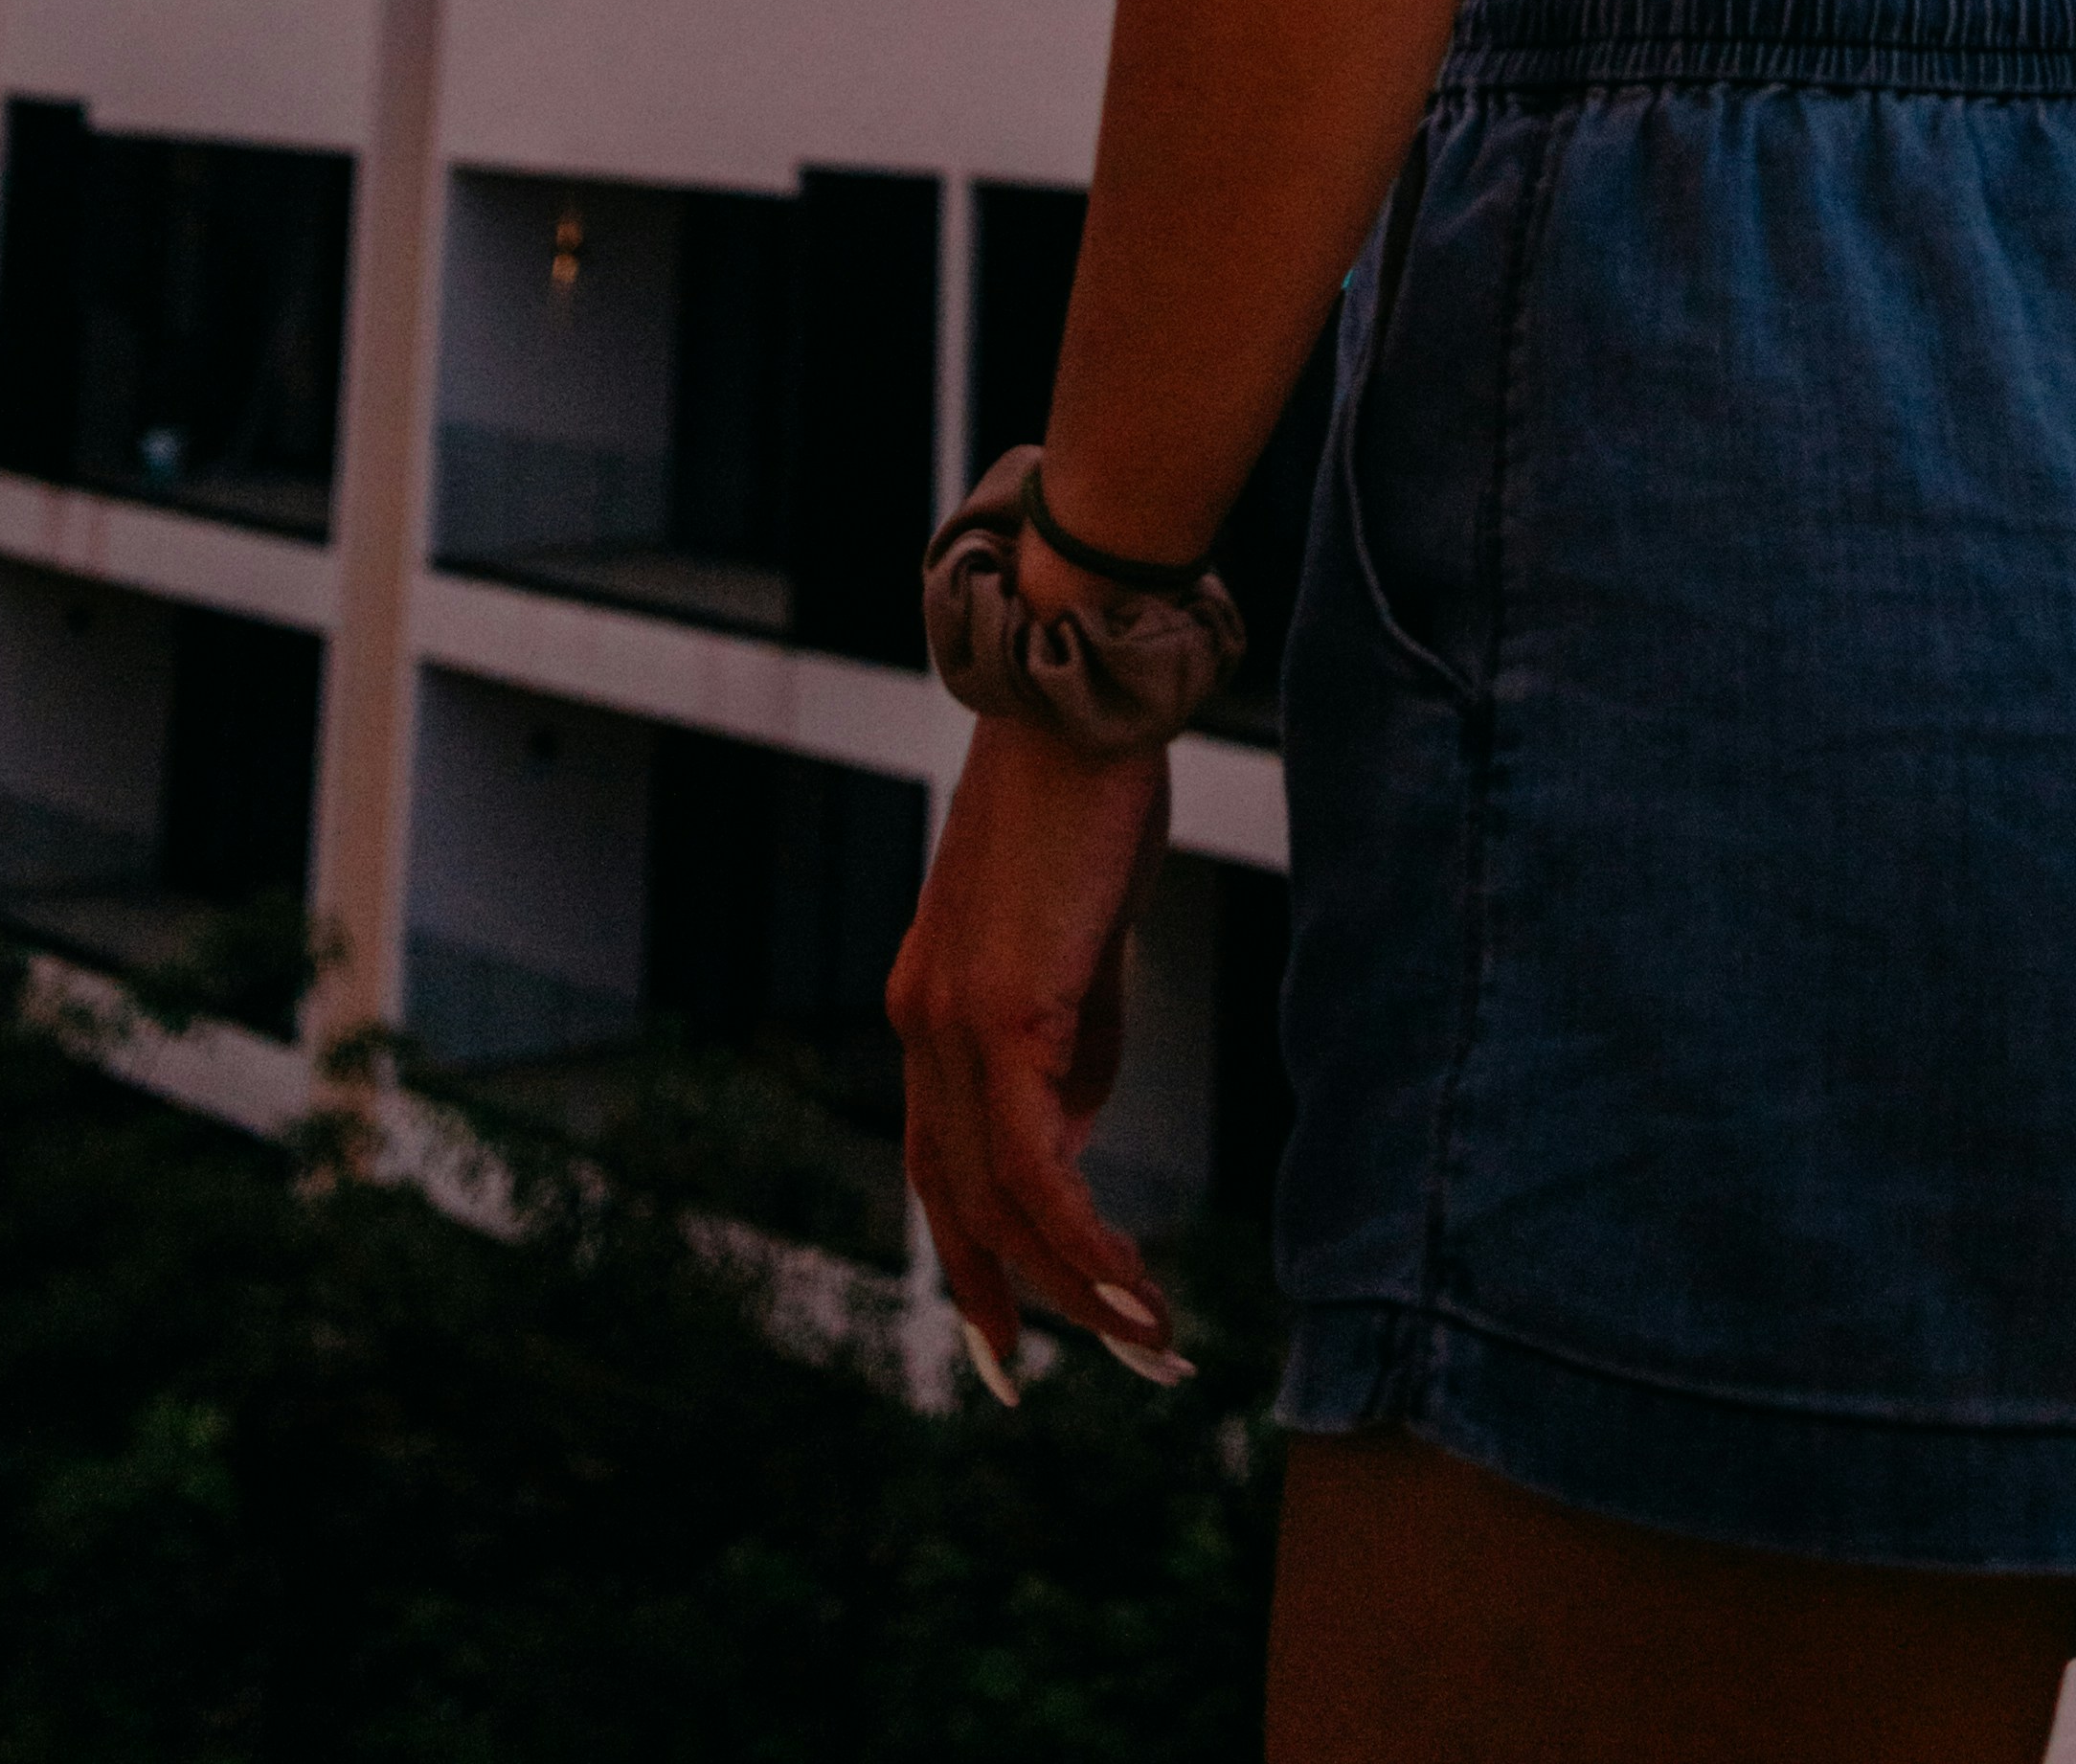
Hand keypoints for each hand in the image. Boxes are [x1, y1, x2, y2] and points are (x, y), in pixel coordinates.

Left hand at [888, 706, 1182, 1395]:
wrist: (1082, 701)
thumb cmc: (1091, 802)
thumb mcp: (1079, 942)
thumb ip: (1069, 1043)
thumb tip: (1072, 1145)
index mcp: (930, 1010)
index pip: (939, 1168)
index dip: (977, 1262)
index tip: (1016, 1343)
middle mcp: (921, 1028)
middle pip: (958, 1206)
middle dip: (1023, 1303)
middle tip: (1095, 1374)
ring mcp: (950, 1025)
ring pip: (998, 1201)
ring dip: (1079, 1287)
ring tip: (1154, 1343)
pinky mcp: (1001, 1016)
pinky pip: (1033, 1164)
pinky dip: (1083, 1238)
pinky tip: (1136, 1284)